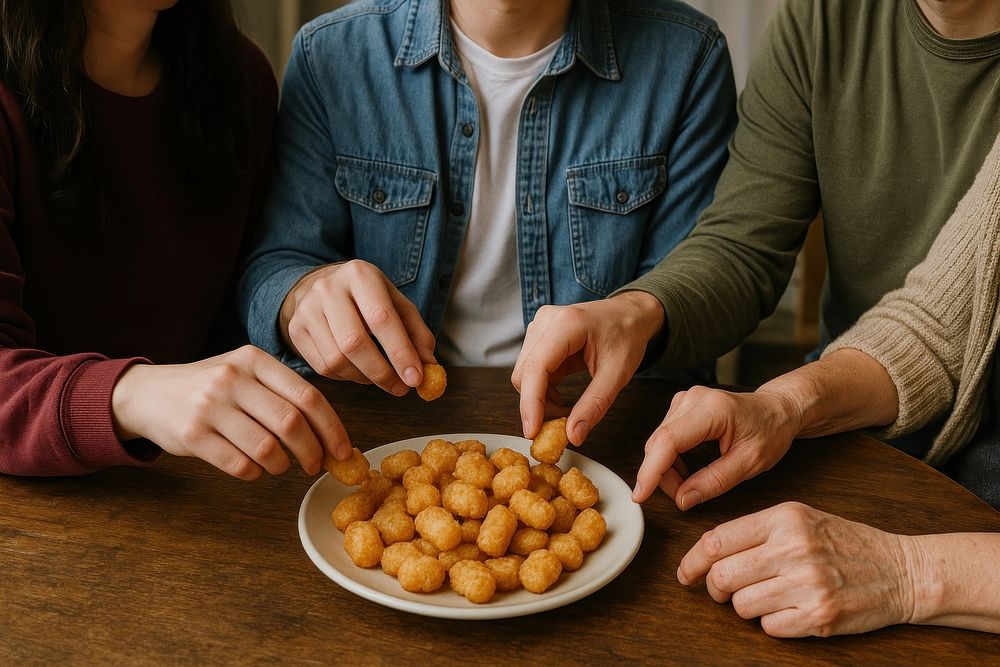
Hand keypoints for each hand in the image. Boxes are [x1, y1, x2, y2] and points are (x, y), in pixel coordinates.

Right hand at [111, 345, 351, 479]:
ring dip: (282, 466)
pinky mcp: (192, 434)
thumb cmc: (210, 387)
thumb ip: (282, 394)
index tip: (343, 451)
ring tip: (280, 465)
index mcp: (254, 360)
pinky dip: (255, 473)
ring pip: (267, 448)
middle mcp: (232, 378)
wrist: (148, 394)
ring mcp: (209, 406)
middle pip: (291, 423)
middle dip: (312, 452)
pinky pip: (239, 465)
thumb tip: (331, 434)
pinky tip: (253, 468)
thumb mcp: (244, 373)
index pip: (308, 396)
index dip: (332, 428)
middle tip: (316, 465)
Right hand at [279, 260, 435, 394]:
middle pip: (354, 343)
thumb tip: (430, 368)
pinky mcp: (295, 329)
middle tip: (401, 388)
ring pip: (336, 360)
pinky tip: (358, 370)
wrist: (322, 285)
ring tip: (380, 376)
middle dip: (382, 372)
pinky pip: (322, 367)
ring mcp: (307, 309)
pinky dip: (346, 377)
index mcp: (360, 275)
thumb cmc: (368, 298)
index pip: (382, 319)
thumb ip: (416, 333)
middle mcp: (328, 288)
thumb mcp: (396, 304)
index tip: (416, 379)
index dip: (400, 352)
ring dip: (364, 378)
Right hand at [512, 291, 664, 444]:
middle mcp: (546, 320)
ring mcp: (540, 325)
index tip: (532, 432)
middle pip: (524, 373)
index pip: (536, 367)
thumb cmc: (627, 336)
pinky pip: (531, 370)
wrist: (630, 313)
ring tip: (566, 411)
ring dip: (540, 398)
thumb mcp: (618, 374)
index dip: (531, 402)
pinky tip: (560, 398)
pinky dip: (543, 390)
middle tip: (560, 427)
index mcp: (567, 323)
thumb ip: (595, 405)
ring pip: (524, 374)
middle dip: (537, 405)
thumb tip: (573, 436)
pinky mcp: (539, 335)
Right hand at [633, 386, 801, 509]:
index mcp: (712, 410)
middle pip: (659, 442)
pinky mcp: (682, 406)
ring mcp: (685, 400)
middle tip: (683, 497)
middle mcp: (693, 399)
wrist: (777, 410)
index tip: (640, 495)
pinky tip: (685, 469)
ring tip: (689, 483)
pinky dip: (669, 458)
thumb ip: (715, 482)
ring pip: (658, 441)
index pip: (668, 440)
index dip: (651, 470)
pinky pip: (664, 436)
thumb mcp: (750, 463)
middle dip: (662, 476)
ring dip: (666, 468)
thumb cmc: (769, 431)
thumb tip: (682, 499)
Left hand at [677, 502, 917, 636]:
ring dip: (746, 606)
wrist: (902, 570)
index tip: (687, 574)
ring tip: (768, 597)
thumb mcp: (800, 519)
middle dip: (715, 589)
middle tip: (723, 591)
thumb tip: (706, 554)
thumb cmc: (844, 543)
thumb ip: (756, 531)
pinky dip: (772, 623)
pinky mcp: (820, 616)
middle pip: (723, 576)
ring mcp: (807, 584)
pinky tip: (790, 609)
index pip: (717, 541)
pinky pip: (770, 627)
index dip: (693, 562)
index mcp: (784, 518)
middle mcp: (794, 548)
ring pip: (742, 605)